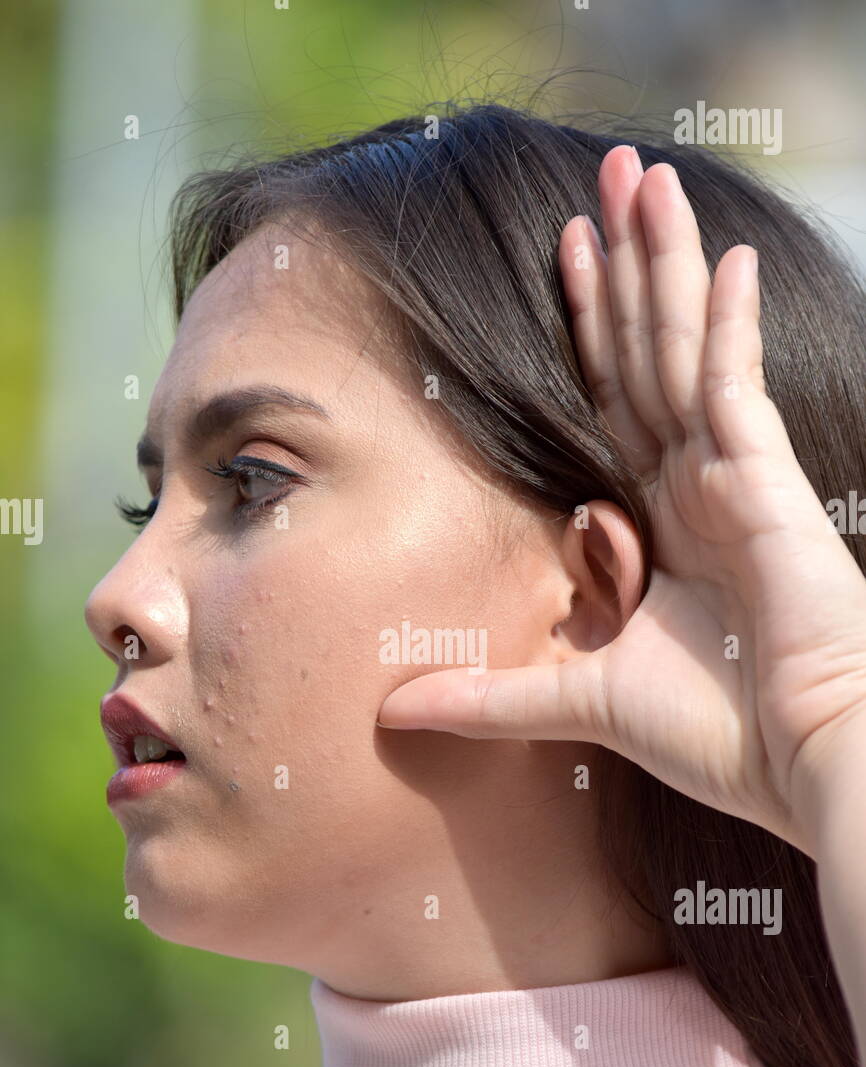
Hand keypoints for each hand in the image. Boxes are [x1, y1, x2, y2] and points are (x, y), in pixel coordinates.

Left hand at [377, 144, 865, 856]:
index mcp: (657, 520)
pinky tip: (721, 255)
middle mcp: (694, 485)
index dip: (589, 325)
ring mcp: (733, 478)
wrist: (802, 764)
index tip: (564, 253)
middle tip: (607, 175)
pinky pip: (737, 386)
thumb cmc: (715, 737)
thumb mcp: (574, 701)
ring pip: (685, 349)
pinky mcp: (766, 485)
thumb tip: (388, 713)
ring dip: (665, 263)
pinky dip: (729, 322)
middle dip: (627, 263)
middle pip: (647, 352)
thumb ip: (487, 695)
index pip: (611, 398)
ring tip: (644, 181)